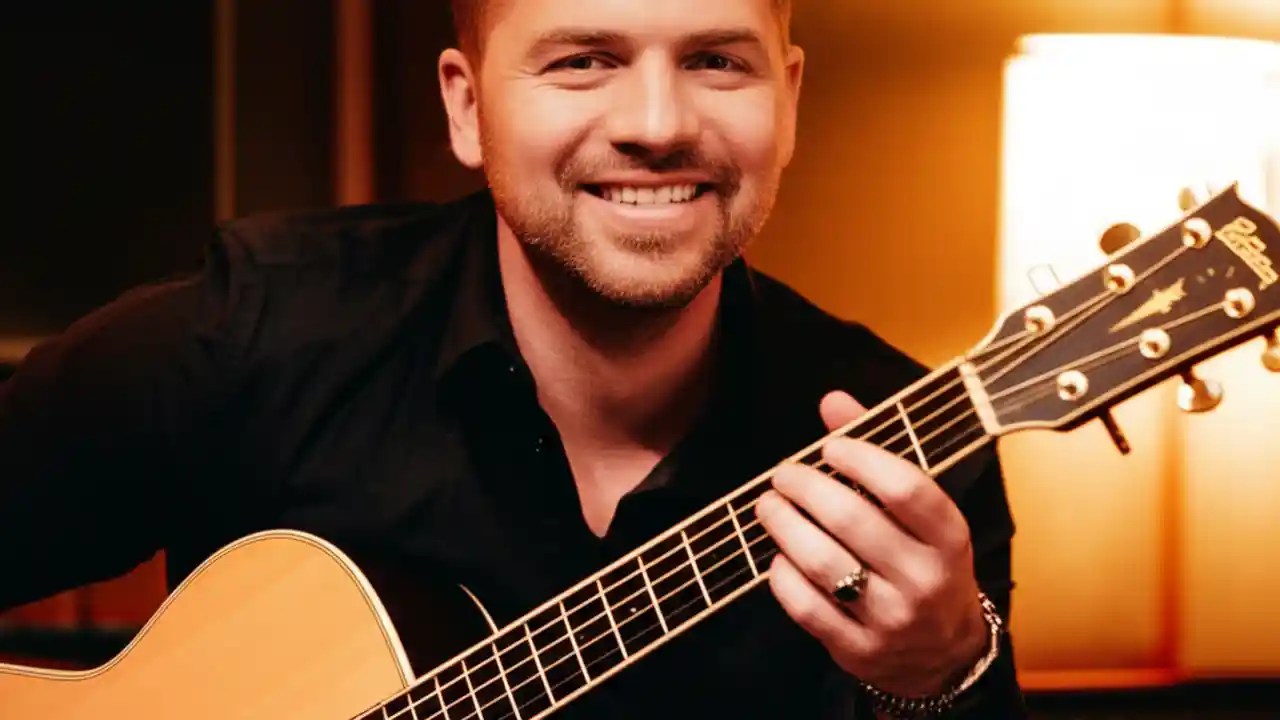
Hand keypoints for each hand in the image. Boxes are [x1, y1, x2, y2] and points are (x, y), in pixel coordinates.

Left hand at [755, 390, 988, 697]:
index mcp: (949, 538)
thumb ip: (876, 453)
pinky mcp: (859, 651)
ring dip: (785, 526)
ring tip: (768, 505)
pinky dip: (784, 576)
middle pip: (854, 521)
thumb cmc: (924, 562)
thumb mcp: (919, 514)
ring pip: (824, 564)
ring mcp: (893, 620)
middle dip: (807, 489)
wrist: (944, 653)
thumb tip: (832, 401)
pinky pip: (808, 608)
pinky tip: (778, 556)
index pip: (905, 488)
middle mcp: (926, 580)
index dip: (861, 459)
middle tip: (783, 474)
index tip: (829, 447)